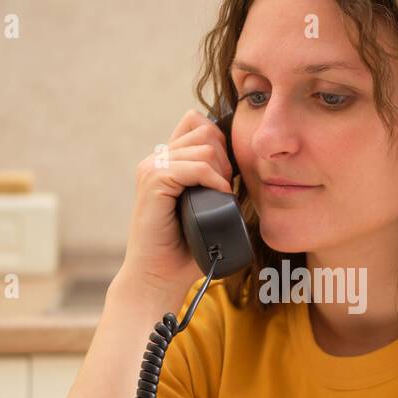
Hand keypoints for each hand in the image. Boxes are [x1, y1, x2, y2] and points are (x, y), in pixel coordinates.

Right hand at [120, 108, 236, 302]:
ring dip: (222, 171)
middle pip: (205, 130)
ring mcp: (152, 168)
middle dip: (225, 156)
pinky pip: (196, 166)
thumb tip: (245, 163)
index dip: (220, 141)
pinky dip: (215, 180)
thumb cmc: (186, 248)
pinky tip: (220, 196)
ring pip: (204, 146)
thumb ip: (215, 180)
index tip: (226, 174)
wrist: (160, 276)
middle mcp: (156, 160)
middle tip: (225, 188)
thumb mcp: (206, 206)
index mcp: (166, 161)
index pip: (197, 122)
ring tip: (221, 196)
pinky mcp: (153, 182)